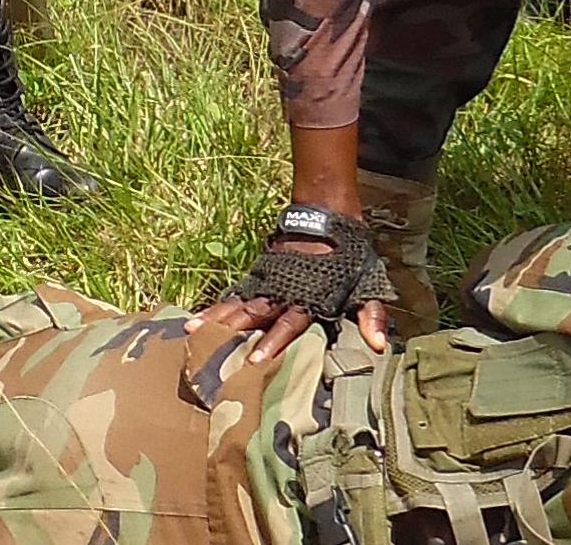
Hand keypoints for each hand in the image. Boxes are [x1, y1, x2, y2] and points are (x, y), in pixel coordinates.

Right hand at [193, 221, 390, 364]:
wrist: (328, 211)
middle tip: (208, 348)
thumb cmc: (349, 254)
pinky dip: (221, 303)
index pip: (289, 323)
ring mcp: (269, 278)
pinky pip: (238, 291)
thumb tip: (378, 345)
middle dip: (233, 330)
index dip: (273, 341)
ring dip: (217, 316)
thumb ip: (371, 316)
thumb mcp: (368, 284)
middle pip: (255, 312)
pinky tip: (203, 316)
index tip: (255, 359)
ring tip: (192, 329)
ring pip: (240, 300)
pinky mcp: (261, 270)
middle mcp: (285, 289)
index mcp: (310, 297)